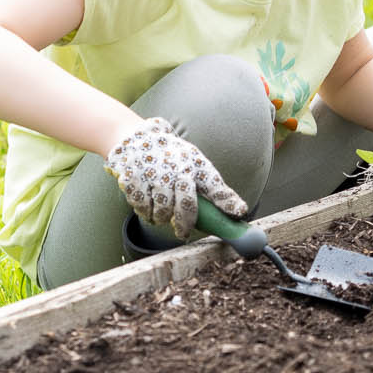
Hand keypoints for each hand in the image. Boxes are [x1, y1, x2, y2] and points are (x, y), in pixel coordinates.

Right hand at [104, 118, 247, 237]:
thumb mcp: (197, 166)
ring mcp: (154, 173)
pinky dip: (144, 211)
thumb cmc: (175, 158)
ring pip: (161, 211)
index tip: (239, 212)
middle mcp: (176, 168)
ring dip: (161, 218)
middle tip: (183, 232)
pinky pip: (141, 206)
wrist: (141, 139)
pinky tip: (147, 206)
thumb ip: (215, 190)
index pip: (214, 185)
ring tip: (162, 214)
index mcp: (195, 164)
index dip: (226, 200)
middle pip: (184, 205)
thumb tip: (239, 212)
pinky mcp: (134, 178)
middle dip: (184, 224)